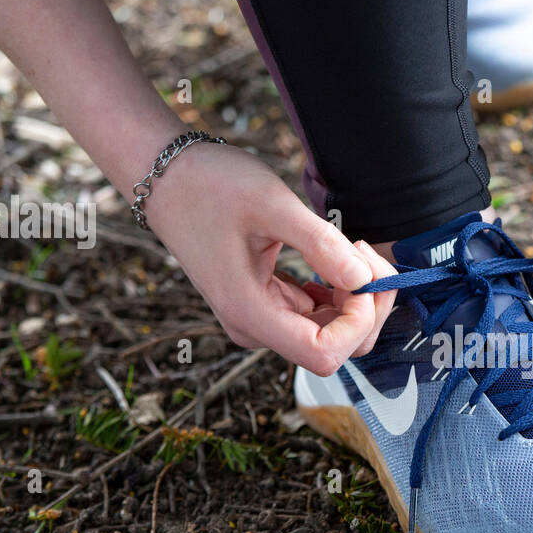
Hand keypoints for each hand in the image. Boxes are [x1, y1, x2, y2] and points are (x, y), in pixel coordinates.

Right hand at [143, 143, 395, 375]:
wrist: (166, 178)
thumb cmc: (210, 185)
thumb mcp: (272, 204)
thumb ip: (321, 245)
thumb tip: (365, 279)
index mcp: (250, 313)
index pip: (324, 354)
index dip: (357, 321)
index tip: (362, 273)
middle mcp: (255, 328)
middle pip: (335, 348)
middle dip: (366, 308)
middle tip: (366, 254)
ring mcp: (261, 319)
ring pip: (330, 332)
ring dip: (356, 299)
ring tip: (351, 248)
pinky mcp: (267, 303)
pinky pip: (317, 314)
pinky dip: (339, 292)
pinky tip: (336, 257)